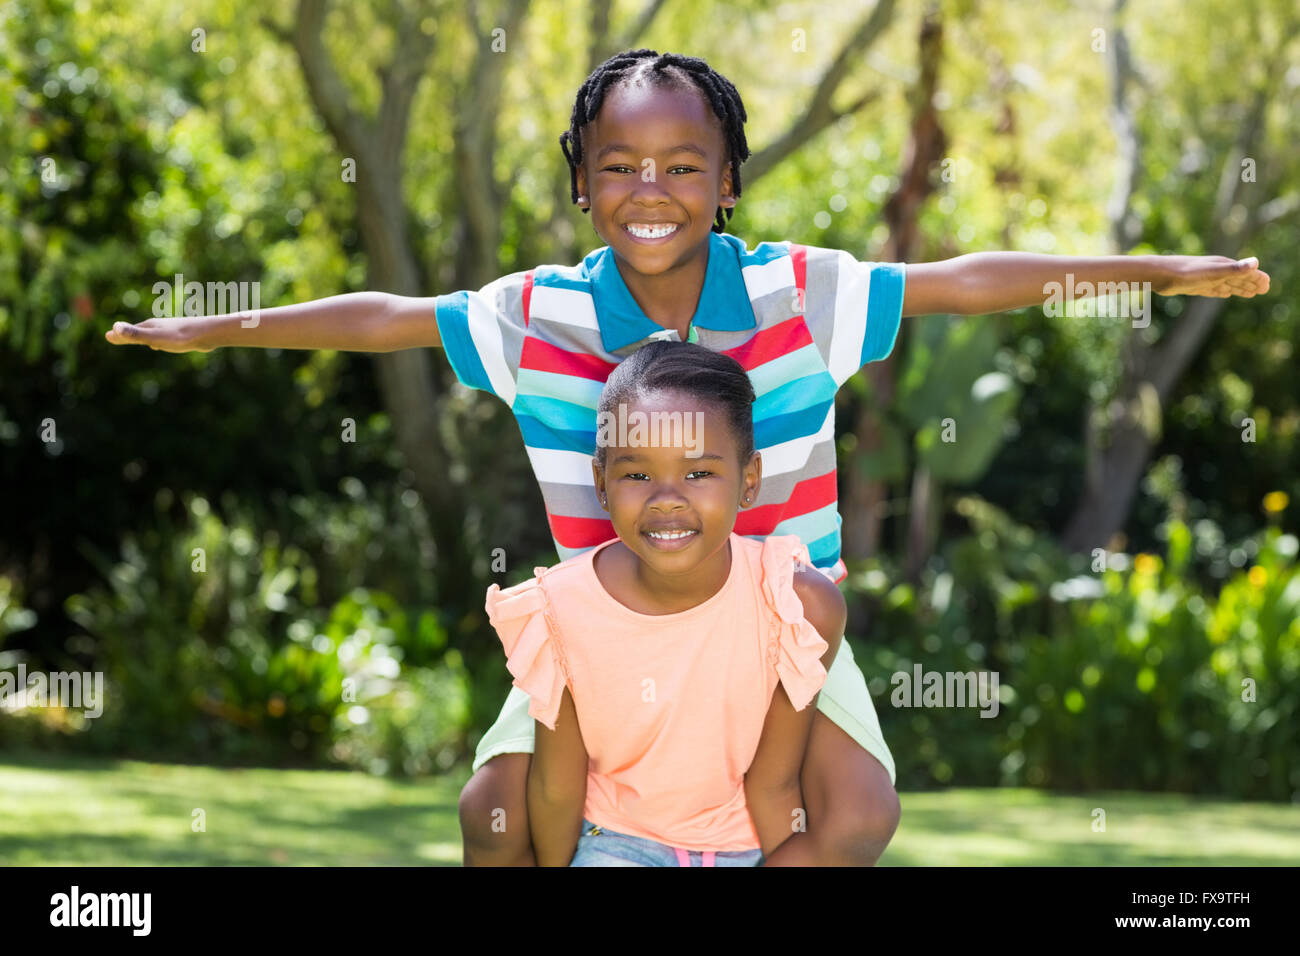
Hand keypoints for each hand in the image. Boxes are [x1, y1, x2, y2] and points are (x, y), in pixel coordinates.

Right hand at [104, 318, 215, 351]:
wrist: (207, 333)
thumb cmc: (180, 337)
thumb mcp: (154, 338)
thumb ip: (135, 334)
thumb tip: (113, 328)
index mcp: (150, 326)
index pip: (129, 331)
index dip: (119, 335)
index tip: (108, 336)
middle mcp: (159, 325)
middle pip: (140, 331)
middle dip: (129, 335)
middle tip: (116, 337)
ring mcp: (171, 329)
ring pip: (153, 334)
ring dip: (144, 338)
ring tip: (139, 342)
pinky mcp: (182, 335)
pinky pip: (166, 338)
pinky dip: (158, 341)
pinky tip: (163, 345)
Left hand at [1153, 255, 1269, 297]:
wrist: (1160, 275)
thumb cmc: (1187, 273)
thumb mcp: (1213, 272)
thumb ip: (1234, 269)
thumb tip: (1256, 262)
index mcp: (1223, 267)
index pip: (1245, 273)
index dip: (1257, 278)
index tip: (1267, 284)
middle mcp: (1216, 271)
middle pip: (1238, 278)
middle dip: (1251, 283)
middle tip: (1265, 289)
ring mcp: (1205, 278)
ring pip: (1227, 284)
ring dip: (1239, 288)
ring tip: (1250, 292)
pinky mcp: (1194, 286)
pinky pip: (1213, 289)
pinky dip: (1222, 291)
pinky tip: (1224, 293)